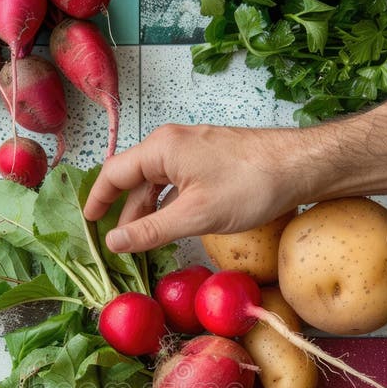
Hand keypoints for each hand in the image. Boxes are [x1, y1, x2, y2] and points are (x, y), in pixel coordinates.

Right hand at [83, 124, 303, 252]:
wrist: (299, 166)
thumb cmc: (250, 185)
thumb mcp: (194, 216)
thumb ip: (149, 230)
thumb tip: (114, 242)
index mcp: (161, 149)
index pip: (113, 174)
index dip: (97, 200)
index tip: (87, 225)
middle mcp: (172, 143)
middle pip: (134, 179)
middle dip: (123, 212)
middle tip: (116, 244)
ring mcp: (192, 149)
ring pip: (157, 182)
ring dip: (147, 211)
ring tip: (141, 241)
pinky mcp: (209, 159)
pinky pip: (176, 181)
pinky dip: (167, 204)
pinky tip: (171, 224)